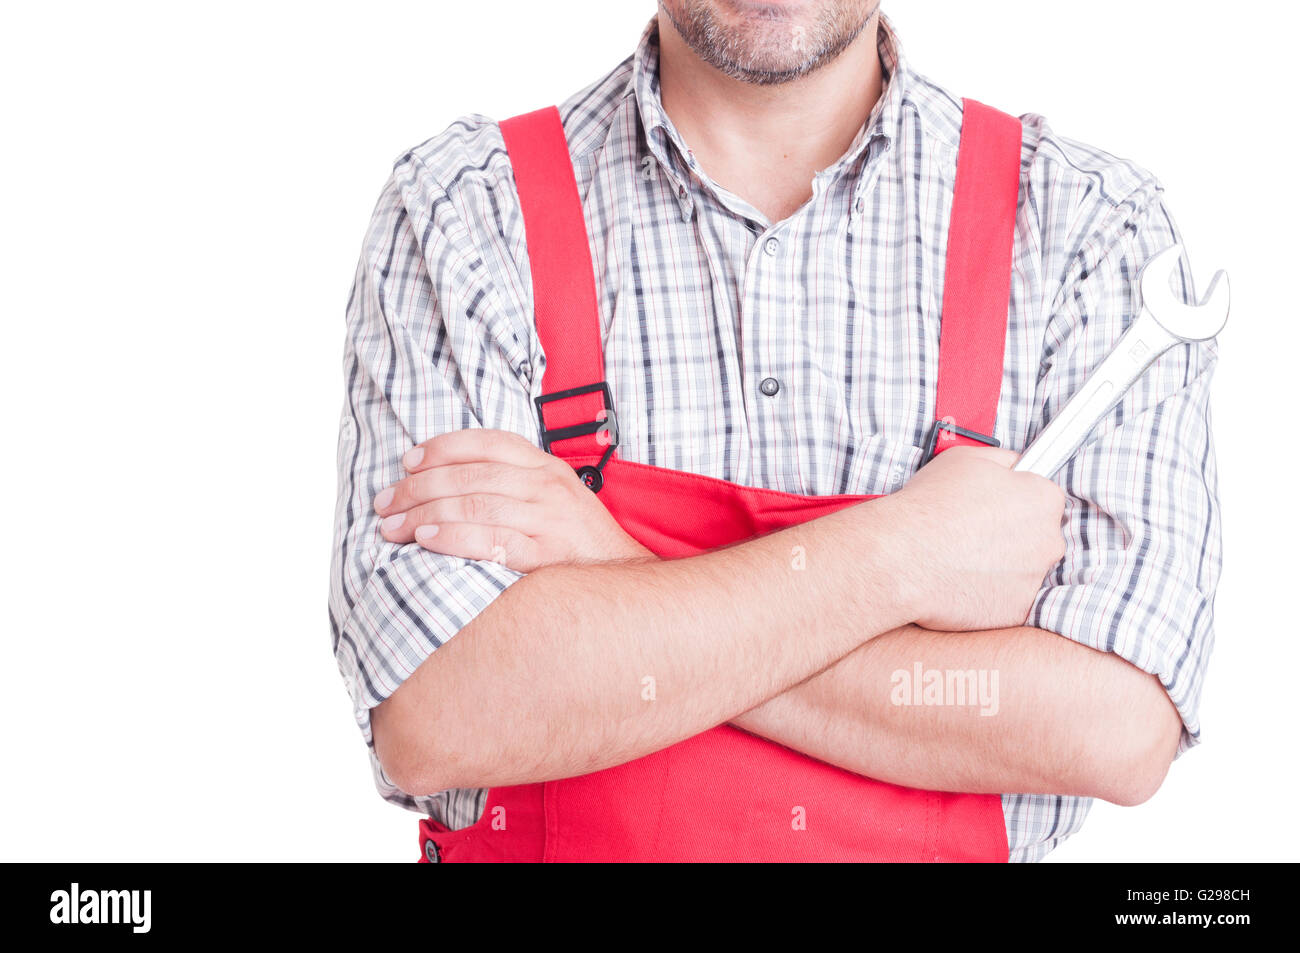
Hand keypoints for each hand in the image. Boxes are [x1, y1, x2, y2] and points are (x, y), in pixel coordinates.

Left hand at [373, 429, 653, 571]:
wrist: (626, 581)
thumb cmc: (578, 544)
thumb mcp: (554, 499)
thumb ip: (512, 485)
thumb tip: (450, 483)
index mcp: (546, 467)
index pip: (487, 443)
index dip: (442, 448)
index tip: (407, 462)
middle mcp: (547, 487)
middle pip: (471, 475)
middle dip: (419, 487)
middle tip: (386, 504)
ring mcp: (549, 520)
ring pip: (475, 504)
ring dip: (425, 512)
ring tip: (393, 527)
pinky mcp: (548, 555)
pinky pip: (493, 541)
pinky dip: (455, 537)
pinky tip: (426, 539)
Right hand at [880, 446, 1066, 631]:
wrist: (901, 558)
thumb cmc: (929, 507)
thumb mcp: (966, 458)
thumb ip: (1002, 461)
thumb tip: (1013, 467)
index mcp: (1042, 499)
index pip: (1042, 497)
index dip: (1013, 500)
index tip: (994, 506)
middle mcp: (1048, 541)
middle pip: (1037, 536)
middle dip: (1011, 534)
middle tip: (972, 532)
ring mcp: (1033, 580)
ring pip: (1022, 569)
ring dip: (999, 564)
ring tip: (960, 557)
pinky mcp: (1015, 611)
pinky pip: (1006, 599)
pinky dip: (988, 593)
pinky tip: (960, 580)